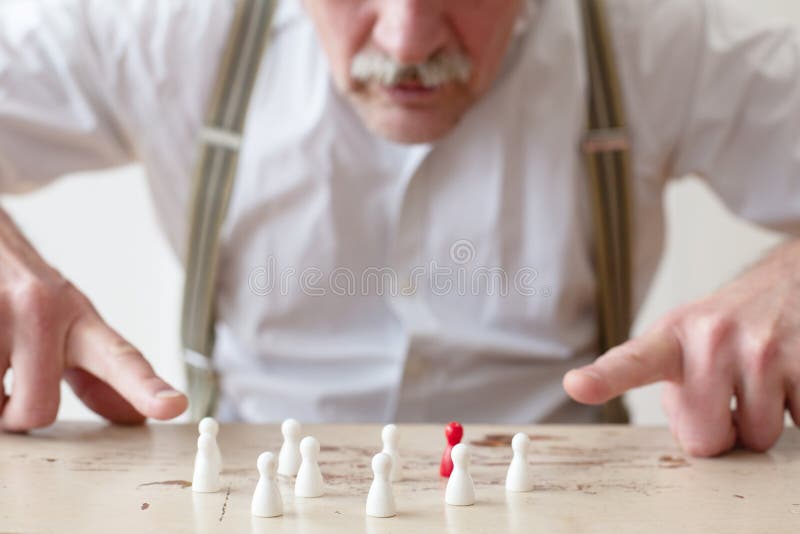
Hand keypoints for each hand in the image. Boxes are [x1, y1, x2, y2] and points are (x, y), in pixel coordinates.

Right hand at [0, 208, 186, 430]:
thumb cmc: (20, 292)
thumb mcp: (68, 324)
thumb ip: (97, 376)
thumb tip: (134, 420)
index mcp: (78, 317)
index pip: (119, 358)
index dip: (146, 387)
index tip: (174, 406)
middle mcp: (42, 310)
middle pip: (37, 412)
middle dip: (15, 414)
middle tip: (8, 384)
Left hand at [563, 240, 799, 456]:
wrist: (792, 281)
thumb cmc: (729, 324)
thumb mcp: (685, 340)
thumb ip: (674, 388)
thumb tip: (692, 436)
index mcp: (671, 336)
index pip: (632, 361)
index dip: (603, 378)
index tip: (576, 385)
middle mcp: (712, 339)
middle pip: (705, 439)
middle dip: (720, 433)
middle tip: (728, 399)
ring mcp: (763, 349)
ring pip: (757, 438)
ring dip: (761, 422)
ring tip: (761, 381)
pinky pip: (799, 425)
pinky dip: (796, 413)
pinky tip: (790, 380)